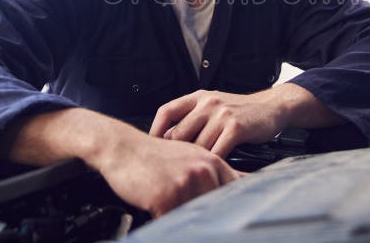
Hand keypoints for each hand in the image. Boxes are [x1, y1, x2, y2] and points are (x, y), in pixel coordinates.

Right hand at [92, 128, 241, 217]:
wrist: (124, 149)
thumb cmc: (157, 156)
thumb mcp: (193, 156)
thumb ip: (218, 171)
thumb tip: (245, 181)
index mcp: (213, 163)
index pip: (234, 192)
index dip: (226, 206)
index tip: (221, 211)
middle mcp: (203, 171)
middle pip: (215, 208)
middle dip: (201, 213)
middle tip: (178, 198)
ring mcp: (186, 183)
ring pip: (194, 216)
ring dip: (179, 213)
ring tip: (166, 198)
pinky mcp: (168, 195)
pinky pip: (172, 220)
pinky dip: (163, 217)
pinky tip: (156, 203)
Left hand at [149, 89, 286, 157]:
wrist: (271, 107)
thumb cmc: (239, 111)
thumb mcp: (213, 106)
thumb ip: (192, 119)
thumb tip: (167, 140)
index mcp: (198, 97)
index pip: (166, 112)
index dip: (155, 131)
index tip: (151, 148)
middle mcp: (208, 103)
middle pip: (179, 133)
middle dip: (175, 154)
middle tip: (173, 169)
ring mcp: (221, 115)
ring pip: (198, 146)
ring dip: (196, 162)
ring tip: (192, 174)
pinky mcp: (235, 128)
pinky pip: (216, 152)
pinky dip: (213, 164)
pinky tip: (212, 170)